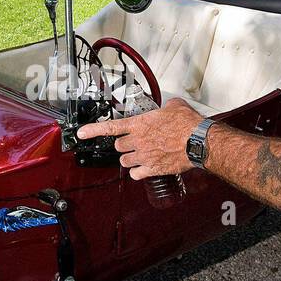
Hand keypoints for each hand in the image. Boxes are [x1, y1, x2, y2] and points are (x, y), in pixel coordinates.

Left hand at [76, 98, 201, 179]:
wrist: (199, 141)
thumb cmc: (189, 124)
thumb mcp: (175, 106)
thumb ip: (164, 107)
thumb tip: (167, 107)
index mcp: (140, 124)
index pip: (110, 127)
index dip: (93, 131)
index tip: (81, 134)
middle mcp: (138, 140)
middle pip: (118, 146)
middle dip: (123, 145)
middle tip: (134, 143)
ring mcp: (144, 156)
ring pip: (125, 161)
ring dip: (129, 158)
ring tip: (140, 155)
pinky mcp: (153, 168)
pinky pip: (136, 174)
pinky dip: (137, 172)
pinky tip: (143, 168)